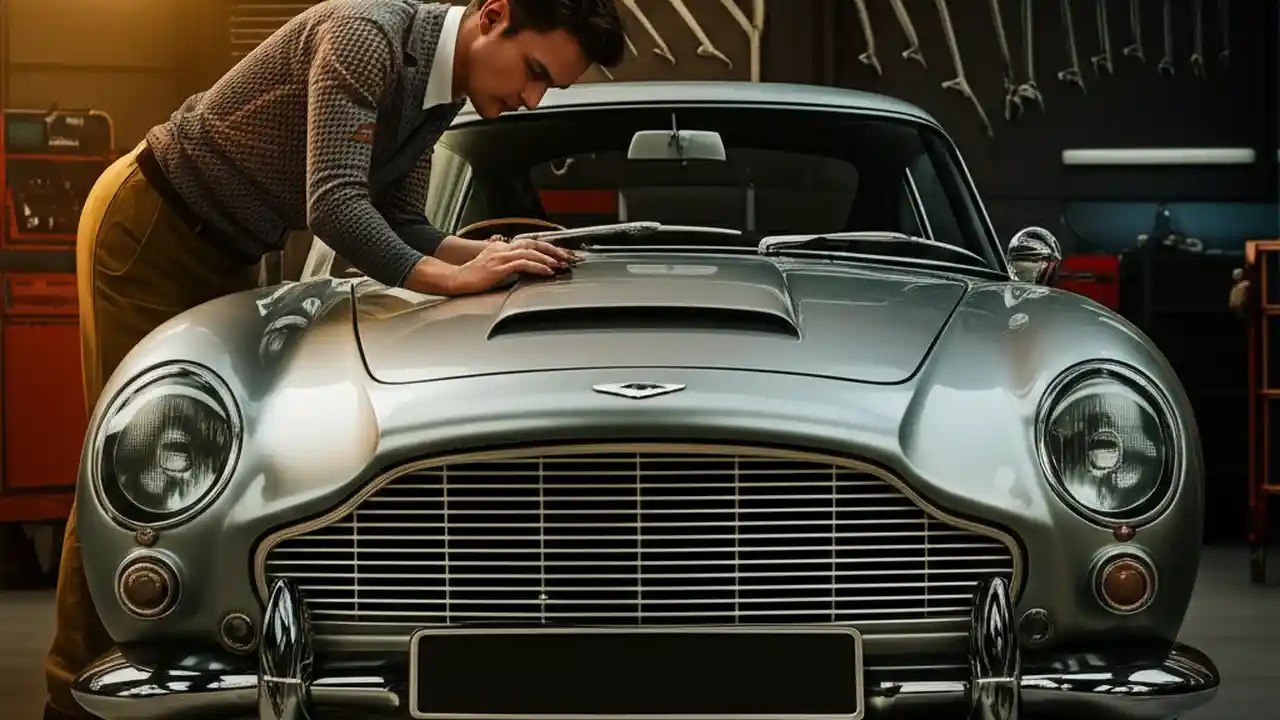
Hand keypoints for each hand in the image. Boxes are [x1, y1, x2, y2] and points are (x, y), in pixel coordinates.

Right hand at [444, 239, 565, 294]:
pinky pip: (522, 264)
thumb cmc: (474, 276)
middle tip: (567, 256)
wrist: (458, 279)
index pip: (529, 243)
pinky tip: (546, 270)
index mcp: (502, 246)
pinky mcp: (499, 267)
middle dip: (552, 249)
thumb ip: (509, 264)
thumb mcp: (495, 266)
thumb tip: (526, 268)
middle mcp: (503, 248)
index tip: (560, 254)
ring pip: (530, 252)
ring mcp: (501, 256)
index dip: (546, 247)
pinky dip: (537, 266)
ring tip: (560, 264)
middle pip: (533, 243)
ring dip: (548, 258)